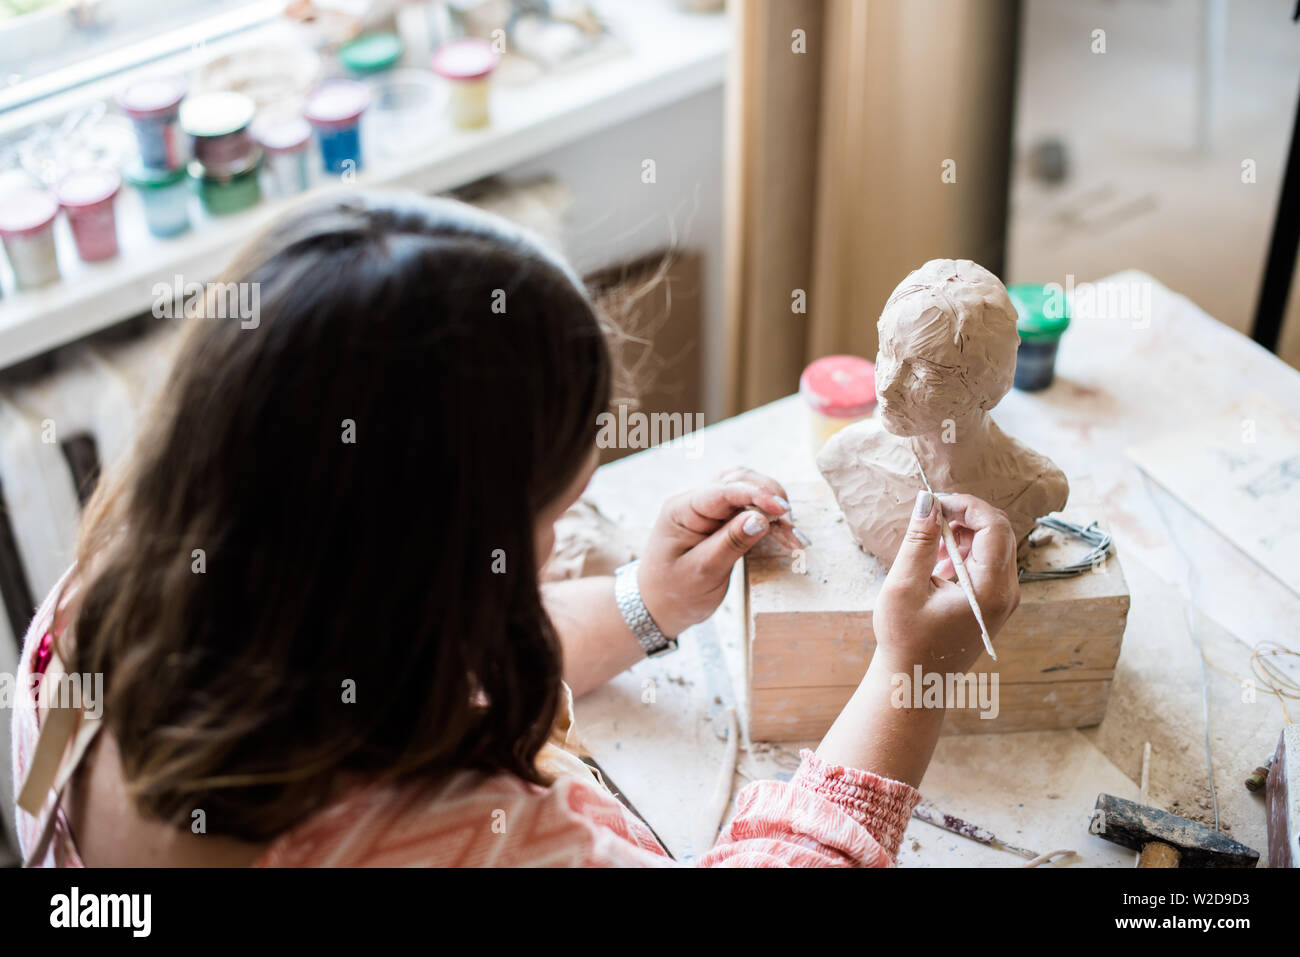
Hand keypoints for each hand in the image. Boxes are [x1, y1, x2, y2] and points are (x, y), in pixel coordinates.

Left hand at [638, 467, 808, 637]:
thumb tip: (760, 519)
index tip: (782, 509)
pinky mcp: (721, 522)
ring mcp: (708, 510)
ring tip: (792, 532)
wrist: (658, 607)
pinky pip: (749, 511)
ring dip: (772, 506)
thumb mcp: (701, 572)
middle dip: (768, 497)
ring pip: (747, 491)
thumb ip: (730, 543)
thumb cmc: (673, 593)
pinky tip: (788, 536)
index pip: (721, 490)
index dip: (755, 494)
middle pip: (737, 480)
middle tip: (790, 524)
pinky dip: (770, 521)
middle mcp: (694, 503)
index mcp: (681, 510)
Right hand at [872, 491, 1019, 674]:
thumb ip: (919, 541)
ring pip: (993, 545)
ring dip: (962, 534)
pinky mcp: (993, 602)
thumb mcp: (904, 587)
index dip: (965, 505)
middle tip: (929, 517)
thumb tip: (927, 501)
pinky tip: (936, 564)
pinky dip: (964, 552)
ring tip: (928, 548)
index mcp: (990, 590)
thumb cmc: (905, 641)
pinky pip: (987, 563)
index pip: (993, 526)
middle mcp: (1006, 593)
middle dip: (965, 516)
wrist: (915, 683)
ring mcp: (1003, 598)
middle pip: (999, 532)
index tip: (933, 503)